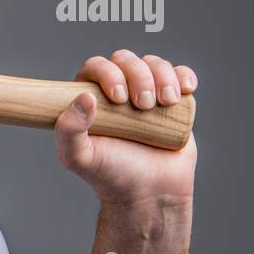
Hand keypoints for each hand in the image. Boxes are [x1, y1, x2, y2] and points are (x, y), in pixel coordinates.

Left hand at [55, 50, 198, 206]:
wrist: (150, 193)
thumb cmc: (111, 175)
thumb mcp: (79, 157)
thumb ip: (68, 130)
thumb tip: (84, 97)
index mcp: (89, 99)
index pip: (95, 67)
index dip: (107, 73)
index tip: (118, 98)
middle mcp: (117, 92)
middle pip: (126, 60)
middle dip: (138, 75)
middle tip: (143, 106)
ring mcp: (146, 94)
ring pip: (154, 64)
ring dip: (163, 77)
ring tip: (166, 103)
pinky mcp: (173, 101)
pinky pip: (180, 74)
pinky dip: (183, 76)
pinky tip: (185, 90)